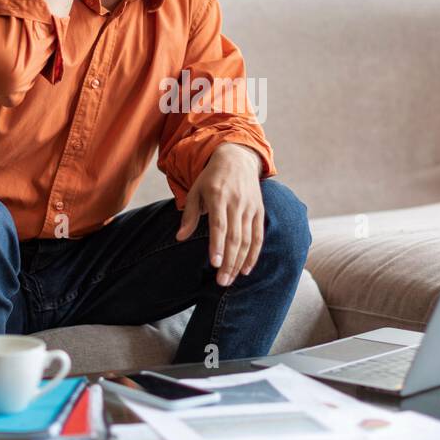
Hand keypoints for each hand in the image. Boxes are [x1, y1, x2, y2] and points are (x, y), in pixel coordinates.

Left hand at [176, 143, 263, 286]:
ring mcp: (250, 207)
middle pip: (235, 237)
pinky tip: (246, 269)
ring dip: (239, 262)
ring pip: (247, 240)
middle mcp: (236, 203)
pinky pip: (258, 236)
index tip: (214, 263)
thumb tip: (180, 237)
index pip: (219, 225)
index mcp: (218, 196)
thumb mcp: (195, 191)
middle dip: (229, 261)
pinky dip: (253, 254)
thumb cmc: (211, 177)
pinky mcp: (259, 211)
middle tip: (221, 281)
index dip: (217, 245)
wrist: (237, 158)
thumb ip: (189, 215)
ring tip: (230, 279)